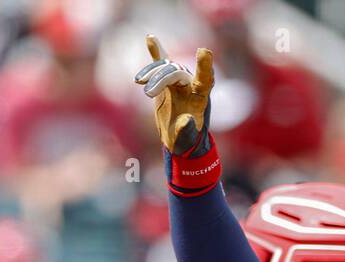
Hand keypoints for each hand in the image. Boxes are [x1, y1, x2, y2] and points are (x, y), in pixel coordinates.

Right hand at [134, 35, 213, 154]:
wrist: (178, 138)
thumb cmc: (186, 140)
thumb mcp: (185, 139)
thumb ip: (186, 130)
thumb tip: (186, 119)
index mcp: (200, 96)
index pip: (205, 78)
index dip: (204, 66)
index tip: (204, 52)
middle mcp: (190, 84)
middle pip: (176, 71)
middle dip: (160, 79)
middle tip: (147, 94)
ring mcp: (178, 80)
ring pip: (165, 67)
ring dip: (151, 72)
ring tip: (139, 82)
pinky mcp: (165, 80)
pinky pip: (161, 62)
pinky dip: (156, 51)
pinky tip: (150, 38)